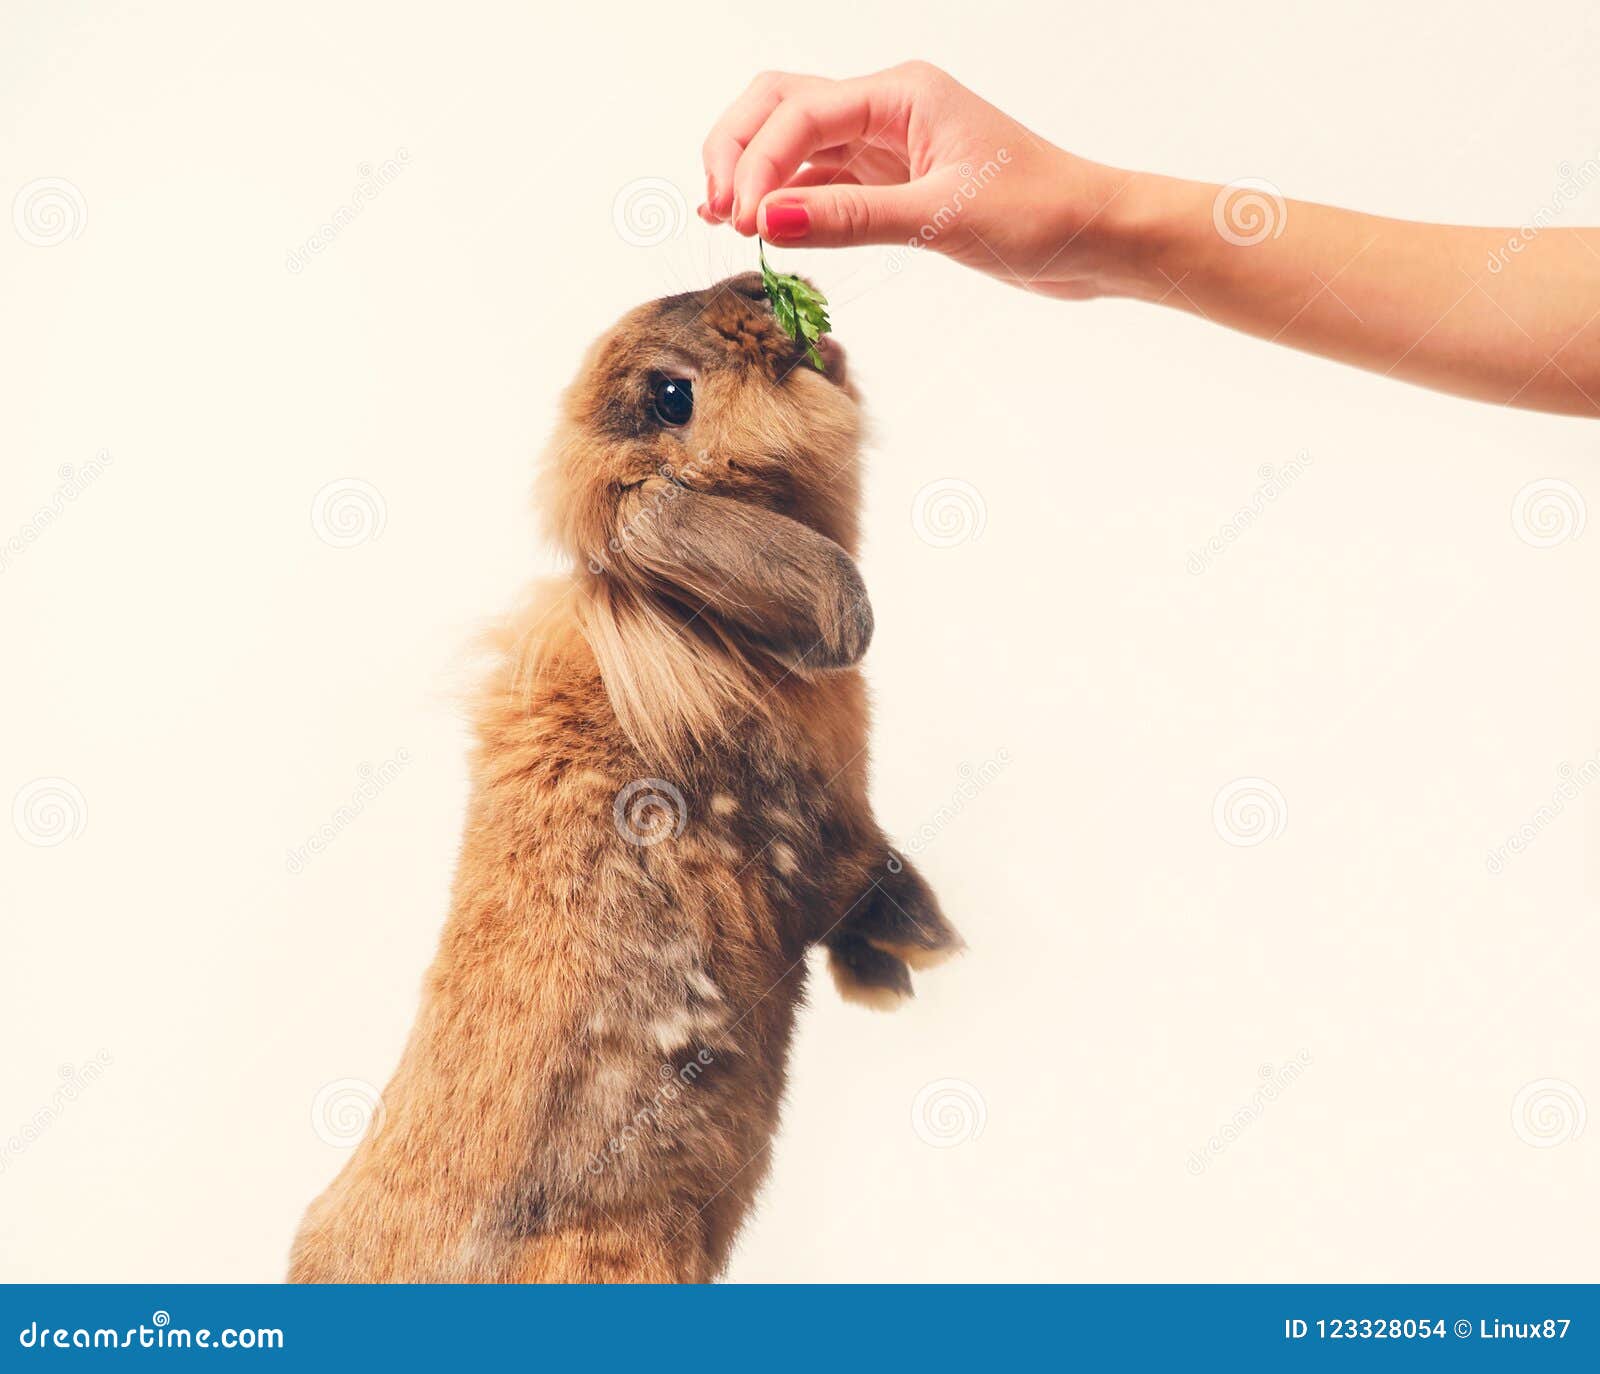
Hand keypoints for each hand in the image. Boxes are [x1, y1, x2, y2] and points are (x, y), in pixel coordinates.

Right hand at [699, 62, 1139, 300]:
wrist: (1094, 236)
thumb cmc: (1040, 213)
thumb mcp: (942, 218)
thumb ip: (852, 221)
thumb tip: (769, 222)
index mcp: (902, 94)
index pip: (800, 112)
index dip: (757, 163)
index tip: (739, 219)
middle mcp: (886, 108)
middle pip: (781, 107)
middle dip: (738, 151)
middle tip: (717, 212)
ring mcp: (886, 145)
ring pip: (795, 145)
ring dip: (756, 177)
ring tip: (727, 225)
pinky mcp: (891, 182)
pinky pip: (821, 183)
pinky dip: (787, 203)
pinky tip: (764, 230)